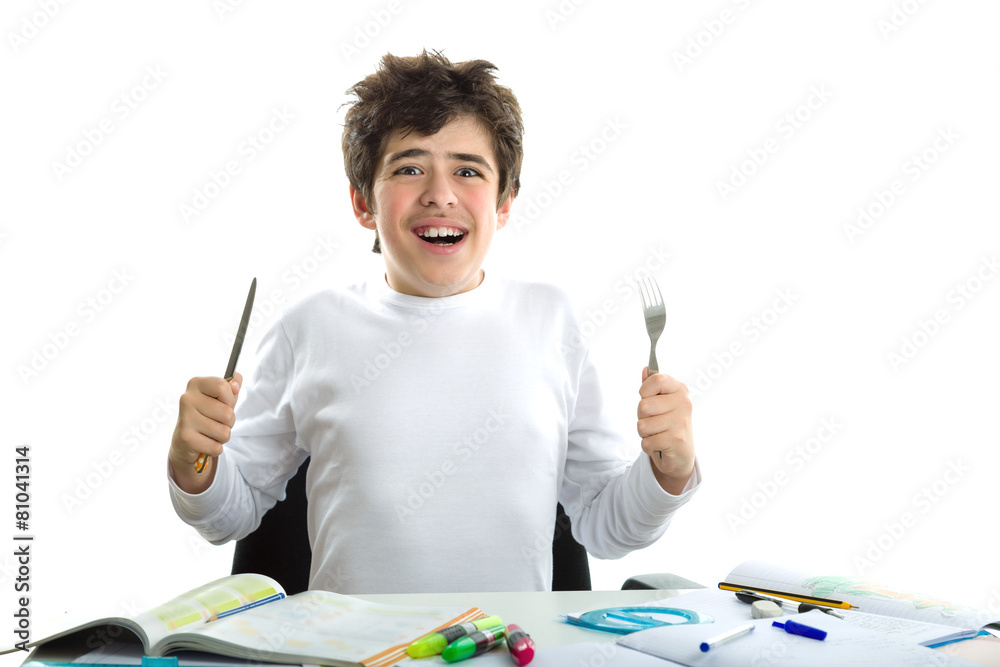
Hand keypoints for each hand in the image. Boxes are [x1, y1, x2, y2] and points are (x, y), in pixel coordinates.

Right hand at [168, 372, 241, 493]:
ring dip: (222, 436)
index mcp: (196, 384)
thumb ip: (230, 387)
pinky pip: (216, 446)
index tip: (224, 403)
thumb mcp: (220, 398)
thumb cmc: (206, 415)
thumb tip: (237, 380)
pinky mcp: (185, 438)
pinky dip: (215, 448)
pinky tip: (205, 442)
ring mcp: (185, 418)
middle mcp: (187, 398)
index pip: (223, 386)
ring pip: (224, 431)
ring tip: (210, 433)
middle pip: (227, 413)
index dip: (230, 399)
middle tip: (216, 422)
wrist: (185, 441)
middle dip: (229, 422)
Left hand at [637, 368, 694, 494]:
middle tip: (654, 422)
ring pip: (642, 426)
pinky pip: (646, 442)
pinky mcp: (677, 440)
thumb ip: (651, 385)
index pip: (656, 379)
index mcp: (680, 390)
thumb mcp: (659, 402)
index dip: (644, 391)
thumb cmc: (667, 423)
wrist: (681, 454)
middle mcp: (684, 403)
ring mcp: (681, 422)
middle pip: (643, 406)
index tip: (648, 398)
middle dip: (642, 417)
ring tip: (657, 434)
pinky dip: (648, 446)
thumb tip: (645, 369)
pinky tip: (660, 445)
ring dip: (644, 434)